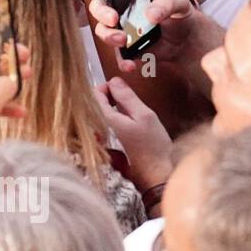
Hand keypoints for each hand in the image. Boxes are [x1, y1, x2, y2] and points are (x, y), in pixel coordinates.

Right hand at [88, 0, 223, 73]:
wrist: (188, 41)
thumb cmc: (181, 14)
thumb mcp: (179, 3)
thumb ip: (166, 4)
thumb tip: (150, 16)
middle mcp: (122, 8)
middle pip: (99, 7)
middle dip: (101, 13)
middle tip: (113, 20)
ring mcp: (122, 28)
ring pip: (103, 31)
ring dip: (109, 37)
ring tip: (123, 42)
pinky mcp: (127, 47)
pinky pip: (118, 54)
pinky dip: (122, 60)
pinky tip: (130, 65)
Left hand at [94, 77, 172, 191]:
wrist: (156, 169)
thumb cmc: (152, 144)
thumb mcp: (144, 116)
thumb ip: (127, 98)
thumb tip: (114, 80)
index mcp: (106, 118)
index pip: (95, 93)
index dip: (107, 85)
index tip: (122, 86)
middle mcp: (103, 123)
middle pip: (99, 100)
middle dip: (112, 92)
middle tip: (129, 92)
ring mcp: (110, 128)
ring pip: (107, 106)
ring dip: (118, 100)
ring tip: (133, 101)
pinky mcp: (118, 132)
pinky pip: (113, 114)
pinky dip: (121, 109)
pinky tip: (133, 112)